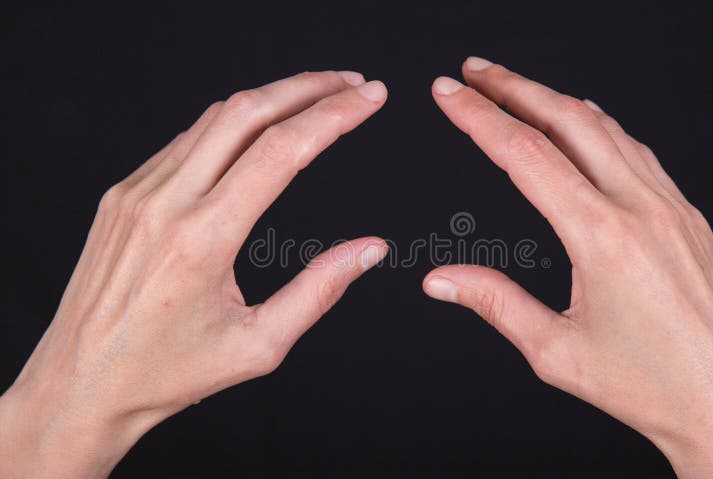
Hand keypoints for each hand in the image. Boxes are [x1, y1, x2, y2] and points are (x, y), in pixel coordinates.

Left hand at [0, 71, 387, 477]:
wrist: (82, 383)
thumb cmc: (168, 373)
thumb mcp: (259, 346)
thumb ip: (319, 291)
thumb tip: (369, 249)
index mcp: (202, 239)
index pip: (281, 151)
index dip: (334, 116)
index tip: (369, 99)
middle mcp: (165, 203)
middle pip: (247, 113)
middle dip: (308, 88)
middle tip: (351, 83)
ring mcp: (137, 192)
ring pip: (214, 118)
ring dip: (271, 98)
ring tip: (315, 96)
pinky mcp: (123, 194)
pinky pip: (185, 142)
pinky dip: (232, 124)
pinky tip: (259, 128)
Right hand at [424, 57, 712, 477]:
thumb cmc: (651, 387)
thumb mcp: (556, 351)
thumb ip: (494, 304)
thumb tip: (441, 280)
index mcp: (603, 238)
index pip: (526, 155)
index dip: (480, 117)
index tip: (450, 93)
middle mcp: (641, 209)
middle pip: (567, 120)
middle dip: (514, 87)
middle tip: (475, 72)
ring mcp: (671, 207)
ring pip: (606, 128)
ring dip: (555, 100)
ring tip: (517, 90)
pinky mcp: (687, 216)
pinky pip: (637, 151)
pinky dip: (599, 126)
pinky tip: (583, 124)